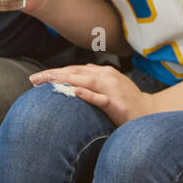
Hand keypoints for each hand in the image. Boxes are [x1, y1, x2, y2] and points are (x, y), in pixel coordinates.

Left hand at [27, 64, 152, 126]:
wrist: (149, 112)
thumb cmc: (127, 100)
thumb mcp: (111, 84)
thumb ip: (96, 77)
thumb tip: (80, 70)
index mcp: (103, 72)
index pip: (75, 70)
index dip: (55, 72)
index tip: (36, 79)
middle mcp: (107, 77)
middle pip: (76, 73)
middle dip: (53, 75)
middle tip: (34, 80)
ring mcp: (113, 89)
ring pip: (86, 81)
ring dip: (65, 80)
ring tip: (47, 82)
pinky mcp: (117, 104)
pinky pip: (101, 98)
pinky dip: (88, 94)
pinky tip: (75, 92)